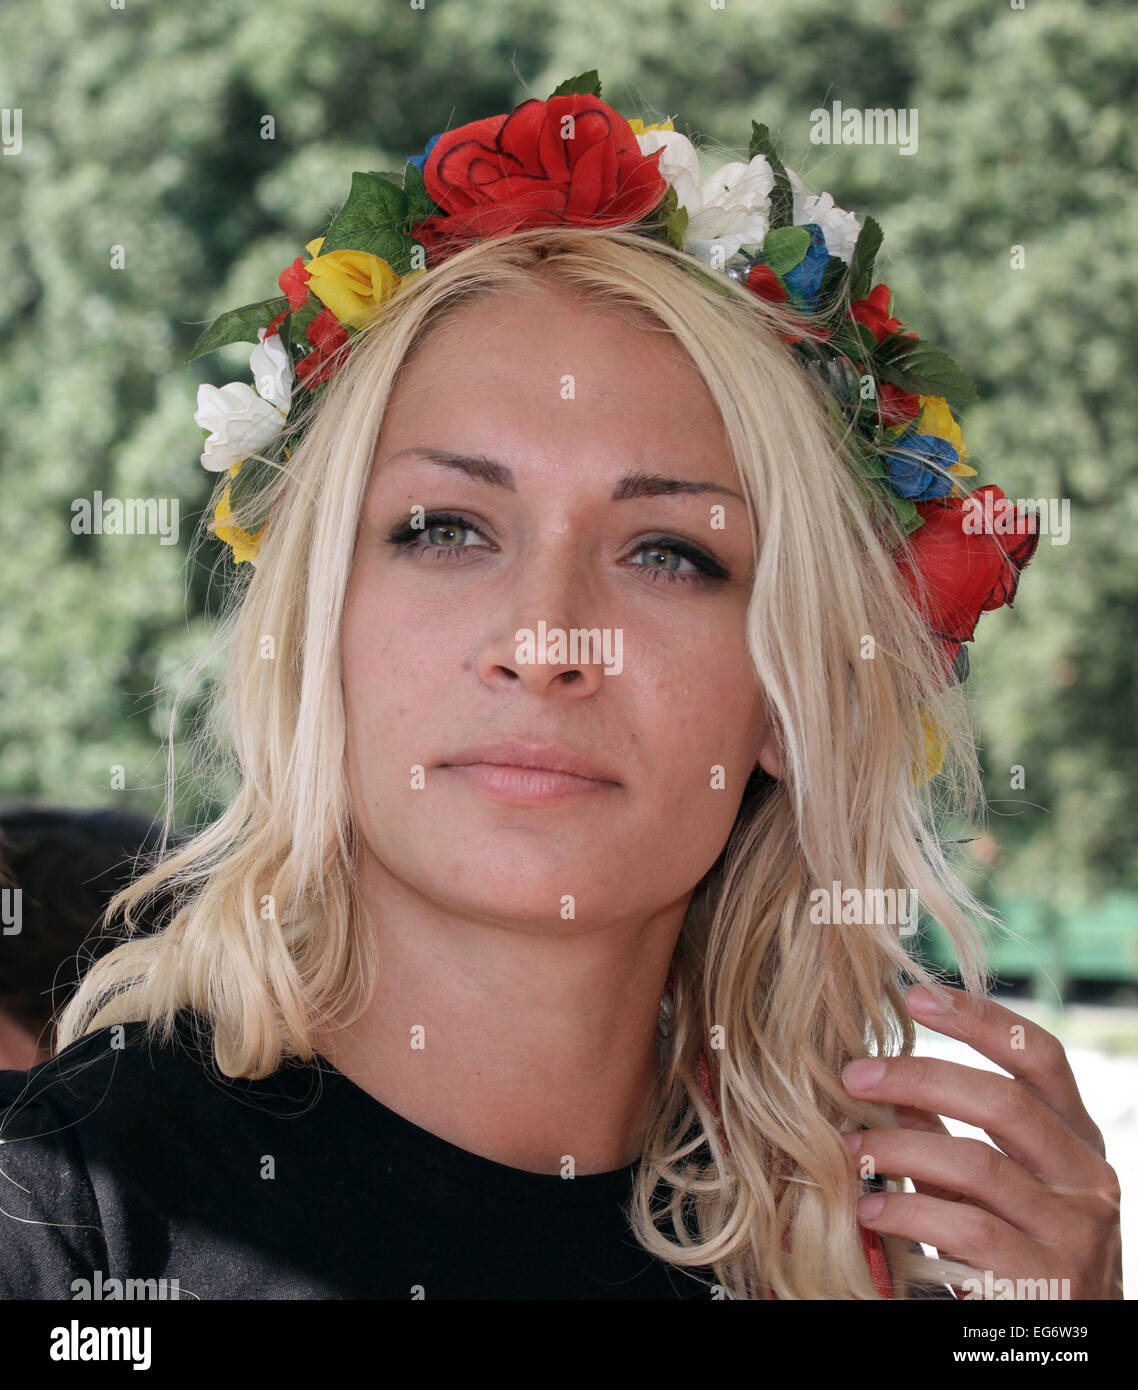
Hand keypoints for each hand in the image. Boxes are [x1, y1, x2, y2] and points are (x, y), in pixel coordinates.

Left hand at [840, 983, 1122, 1299]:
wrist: (1057, 1350)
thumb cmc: (1016, 1254)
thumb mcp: (991, 1187)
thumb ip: (951, 1133)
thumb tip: (892, 1080)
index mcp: (1078, 1141)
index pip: (1041, 1057)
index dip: (980, 1019)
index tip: (915, 994)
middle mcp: (1089, 1179)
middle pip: (1004, 1101)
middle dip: (919, 1077)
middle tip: (854, 1076)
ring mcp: (1077, 1233)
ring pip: (977, 1166)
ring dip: (898, 1150)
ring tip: (850, 1149)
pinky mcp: (1049, 1284)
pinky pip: (966, 1230)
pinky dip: (908, 1214)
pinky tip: (869, 1210)